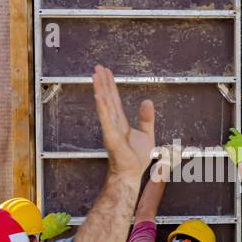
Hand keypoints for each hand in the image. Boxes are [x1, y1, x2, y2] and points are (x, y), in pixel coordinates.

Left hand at [40, 211, 70, 240]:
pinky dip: (54, 216)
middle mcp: (58, 218)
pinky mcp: (50, 214)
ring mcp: (54, 216)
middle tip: (62, 219)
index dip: (68, 217)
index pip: (68, 217)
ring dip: (59, 215)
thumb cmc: (50, 233)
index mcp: (62, 223)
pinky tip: (52, 219)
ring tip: (57, 219)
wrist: (41, 231)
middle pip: (64, 213)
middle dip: (64, 216)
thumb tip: (69, 227)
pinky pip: (54, 214)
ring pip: (59, 213)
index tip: (67, 219)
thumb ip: (65, 228)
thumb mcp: (58, 232)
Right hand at [93, 65, 153, 180]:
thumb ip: (147, 118)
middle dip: (103, 82)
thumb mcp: (147, 134)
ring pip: (105, 105)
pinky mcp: (111, 136)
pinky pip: (106, 119)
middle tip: (97, 66)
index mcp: (120, 122)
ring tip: (94, 75)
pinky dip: (102, 107)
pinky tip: (98, 95)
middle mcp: (113, 123)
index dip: (110, 85)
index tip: (106, 72)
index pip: (114, 99)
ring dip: (99, 89)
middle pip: (107, 98)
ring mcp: (110, 129)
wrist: (131, 174)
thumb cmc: (136, 159)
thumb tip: (147, 101)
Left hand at [224, 127, 241, 165]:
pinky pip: (226, 147)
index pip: (235, 131)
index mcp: (240, 137)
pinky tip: (232, 150)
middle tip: (234, 143)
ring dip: (230, 144)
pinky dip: (228, 148)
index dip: (232, 130)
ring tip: (234, 148)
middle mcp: (235, 140)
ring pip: (229, 142)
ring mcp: (231, 144)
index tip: (230, 129)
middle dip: (232, 139)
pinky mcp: (228, 148)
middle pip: (230, 137)